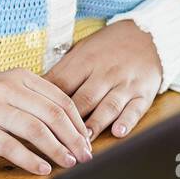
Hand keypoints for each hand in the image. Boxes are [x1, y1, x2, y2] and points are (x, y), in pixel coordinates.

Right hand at [0, 69, 91, 173]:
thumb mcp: (10, 89)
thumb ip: (37, 101)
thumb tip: (73, 129)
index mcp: (20, 77)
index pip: (60, 100)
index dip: (79, 123)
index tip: (88, 141)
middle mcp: (7, 89)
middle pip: (52, 115)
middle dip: (74, 139)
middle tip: (86, 155)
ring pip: (35, 131)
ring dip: (57, 150)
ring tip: (70, 163)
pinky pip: (10, 147)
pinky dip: (30, 159)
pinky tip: (43, 169)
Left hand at [43, 20, 162, 141]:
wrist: (146, 36)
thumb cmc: (104, 48)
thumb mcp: (79, 52)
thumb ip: (61, 72)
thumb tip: (33, 91)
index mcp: (84, 62)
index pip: (62, 84)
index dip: (48, 103)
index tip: (36, 121)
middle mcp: (105, 74)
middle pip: (84, 99)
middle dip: (70, 121)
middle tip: (58, 140)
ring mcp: (125, 85)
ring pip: (108, 106)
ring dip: (95, 124)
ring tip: (83, 142)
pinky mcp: (144, 94)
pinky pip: (136, 109)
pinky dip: (127, 121)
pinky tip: (118, 132)